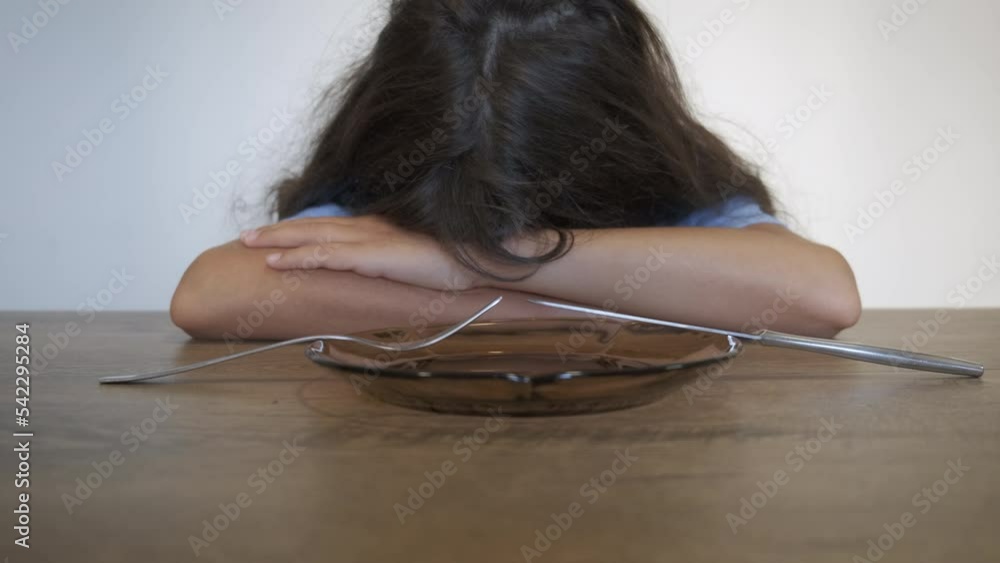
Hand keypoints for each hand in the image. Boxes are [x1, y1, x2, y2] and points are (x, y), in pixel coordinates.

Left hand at [240, 216, 484, 290]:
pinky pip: (324, 256)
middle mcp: (367, 228)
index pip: (329, 227)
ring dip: (277, 241)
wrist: (475, 260)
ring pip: (311, 237)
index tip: (275, 236)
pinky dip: (296, 257)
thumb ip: (392, 263)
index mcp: (377, 229)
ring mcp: (367, 240)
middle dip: (277, 231)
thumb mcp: (414, 262)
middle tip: (246, 235)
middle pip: (313, 226)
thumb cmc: (452, 263)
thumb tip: (378, 273)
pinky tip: (275, 262)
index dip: (300, 230)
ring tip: (248, 243)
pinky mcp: (370, 255)